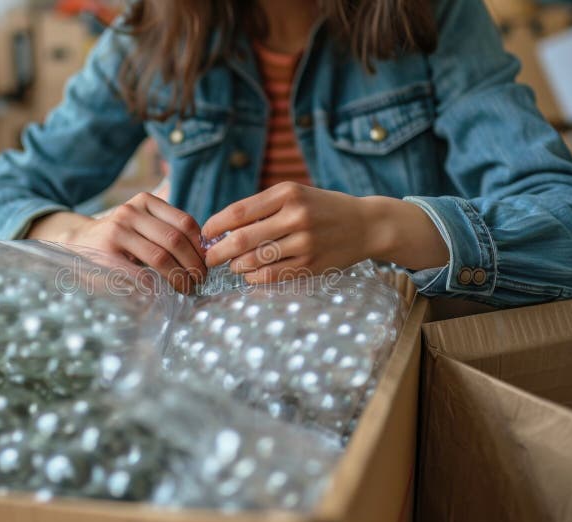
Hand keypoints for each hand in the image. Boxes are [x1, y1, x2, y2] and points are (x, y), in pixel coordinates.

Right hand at [28, 193, 206, 293]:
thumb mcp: (142, 224)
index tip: (207, 264)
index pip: (185, 222)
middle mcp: (131, 211)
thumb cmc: (119, 240)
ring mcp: (117, 230)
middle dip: (193, 264)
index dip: (200, 246)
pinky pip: (140, 273)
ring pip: (161, 256)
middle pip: (176, 240)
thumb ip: (167, 229)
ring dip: (179, 277)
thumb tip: (206, 250)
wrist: (75, 243)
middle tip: (200, 281)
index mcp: (145, 202)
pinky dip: (158, 286)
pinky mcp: (106, 253)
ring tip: (187, 289)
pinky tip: (165, 295)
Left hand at [202, 182, 448, 283]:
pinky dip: (254, 277)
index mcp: (288, 193)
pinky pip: (271, 275)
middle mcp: (296, 216)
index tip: (205, 234)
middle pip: (242, 239)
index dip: (215, 225)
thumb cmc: (322, 208)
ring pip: (255, 260)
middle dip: (218, 252)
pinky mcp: (311, 265)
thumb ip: (262, 208)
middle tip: (208, 258)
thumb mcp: (295, 195)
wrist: (366, 225)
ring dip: (236, 266)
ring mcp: (304, 243)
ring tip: (233, 265)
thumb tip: (222, 228)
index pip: (239, 212)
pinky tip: (250, 274)